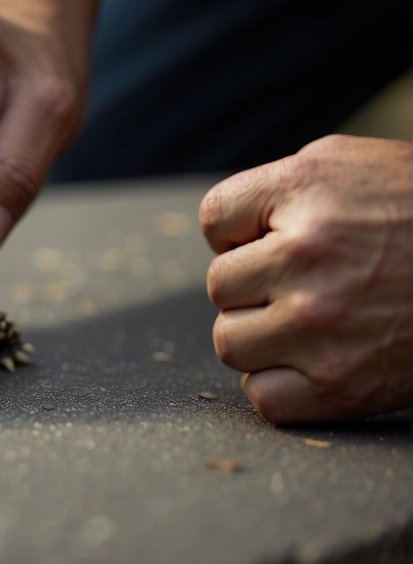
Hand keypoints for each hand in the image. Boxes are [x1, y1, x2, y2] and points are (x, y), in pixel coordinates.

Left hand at [200, 135, 412, 421]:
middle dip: (256, 284)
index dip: (242, 231)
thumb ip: (274, 191)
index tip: (281, 236)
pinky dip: (282, 385)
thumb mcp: (349, 166)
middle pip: (219, 286)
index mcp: (307, 190)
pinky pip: (264, 398)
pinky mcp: (345, 384)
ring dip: (262, 336)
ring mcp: (323, 325)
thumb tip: (220, 238)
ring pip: (231, 343)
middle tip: (311, 282)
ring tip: (315, 320)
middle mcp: (308, 255)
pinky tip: (318, 359)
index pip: (215, 219)